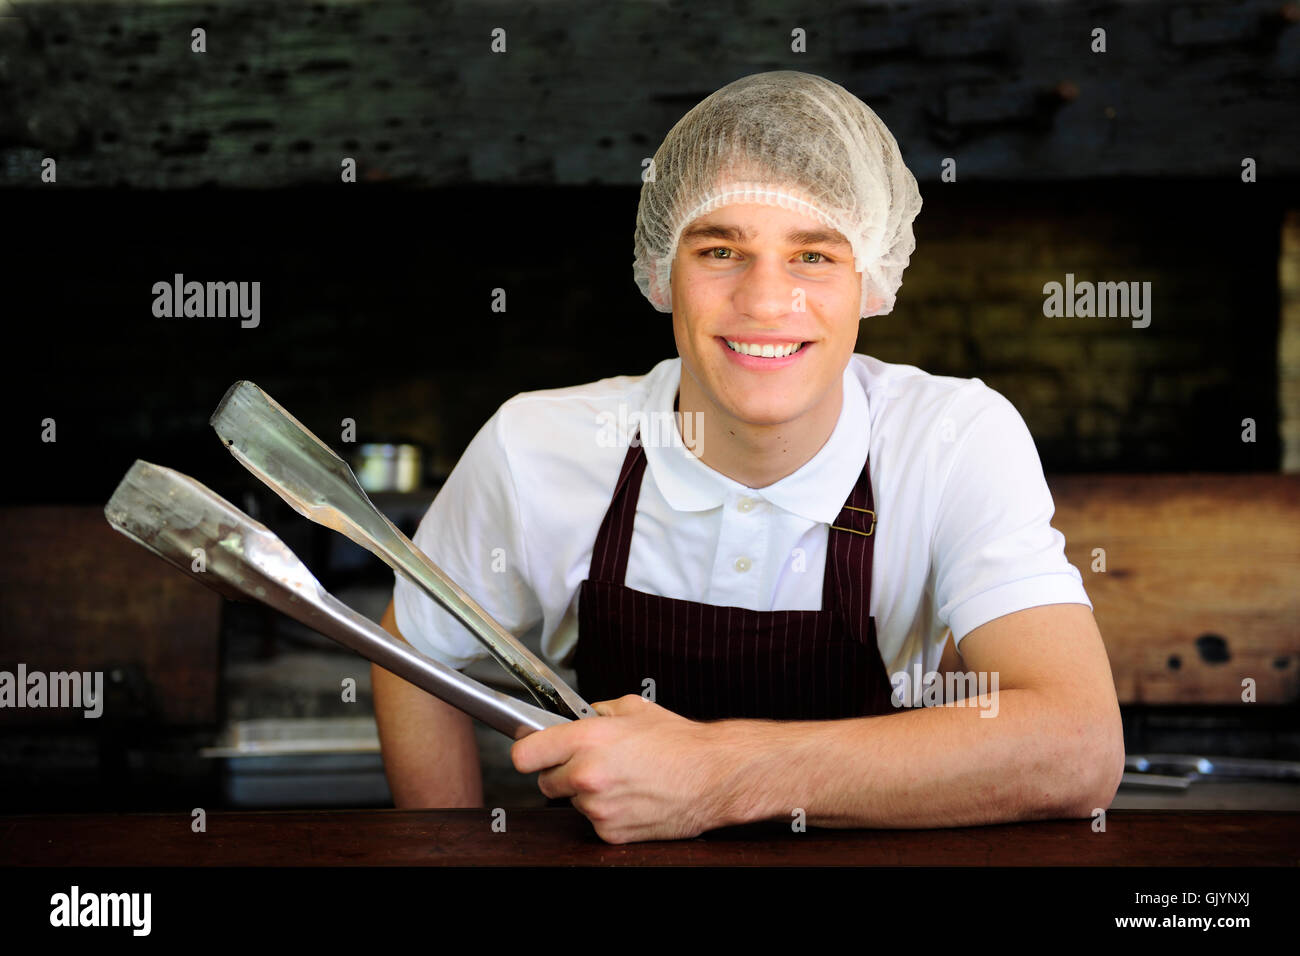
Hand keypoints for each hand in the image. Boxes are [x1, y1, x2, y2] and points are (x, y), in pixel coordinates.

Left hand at [511, 694, 732, 843]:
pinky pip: (594, 821)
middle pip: (545, 781)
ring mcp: (597, 808)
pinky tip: (631, 797)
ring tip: (622, 778)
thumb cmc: (678, 743)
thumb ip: (597, 712)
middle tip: (589, 763)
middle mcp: (586, 776)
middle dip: (562, 772)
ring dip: (587, 793)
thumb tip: (578, 717)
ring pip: (572, 802)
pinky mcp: (610, 833)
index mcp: (587, 740)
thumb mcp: (633, 708)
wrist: (712, 776)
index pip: (524, 754)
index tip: (534, 751)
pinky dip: (607, 812)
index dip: (529, 751)